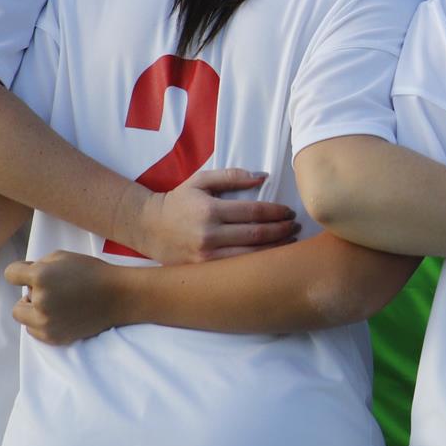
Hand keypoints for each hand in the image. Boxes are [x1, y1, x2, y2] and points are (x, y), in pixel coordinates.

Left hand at [7, 251, 120, 345]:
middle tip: (52, 293)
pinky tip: (60, 315)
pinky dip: (43, 324)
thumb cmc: (91, 271)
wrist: (117, 296)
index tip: (30, 275)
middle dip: (30, 298)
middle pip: (17, 304)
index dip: (19, 273)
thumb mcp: (62, 256)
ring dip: (35, 312)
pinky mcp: (54, 337)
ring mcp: (47, 322)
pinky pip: (35, 332)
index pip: (10, 274)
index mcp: (41, 276)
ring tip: (57, 305)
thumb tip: (23, 277)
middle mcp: (40, 301)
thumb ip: (37, 264)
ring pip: (25, 320)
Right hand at [129, 169, 298, 264]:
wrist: (148, 227)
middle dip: (282, 230)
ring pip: (251, 256)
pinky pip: (237, 269)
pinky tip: (271, 259)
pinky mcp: (204, 270)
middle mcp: (209, 235)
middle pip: (256, 235)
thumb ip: (232, 176)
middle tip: (296, 226)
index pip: (254, 212)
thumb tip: (262, 176)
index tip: (289, 211)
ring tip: (291, 242)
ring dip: (275, 249)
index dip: (276, 212)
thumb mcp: (201, 181)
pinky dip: (258, 264)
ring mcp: (206, 256)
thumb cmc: (178, 201)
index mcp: (210, 210)